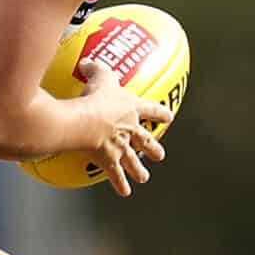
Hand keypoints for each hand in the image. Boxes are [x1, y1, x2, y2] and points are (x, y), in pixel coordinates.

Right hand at [76, 60, 171, 196]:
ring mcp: (122, 147)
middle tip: (161, 155)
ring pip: (133, 161)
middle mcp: (131, 130)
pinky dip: (120, 184)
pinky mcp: (109, 161)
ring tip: (144, 177)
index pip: (151, 110)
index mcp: (132, 109)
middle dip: (153, 148)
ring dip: (139, 170)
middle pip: (145, 141)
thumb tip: (86, 63)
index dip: (160, 114)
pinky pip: (116, 175)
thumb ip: (95, 68)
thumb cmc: (95, 97)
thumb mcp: (99, 76)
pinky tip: (125, 192)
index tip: (169, 118)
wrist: (87, 121)